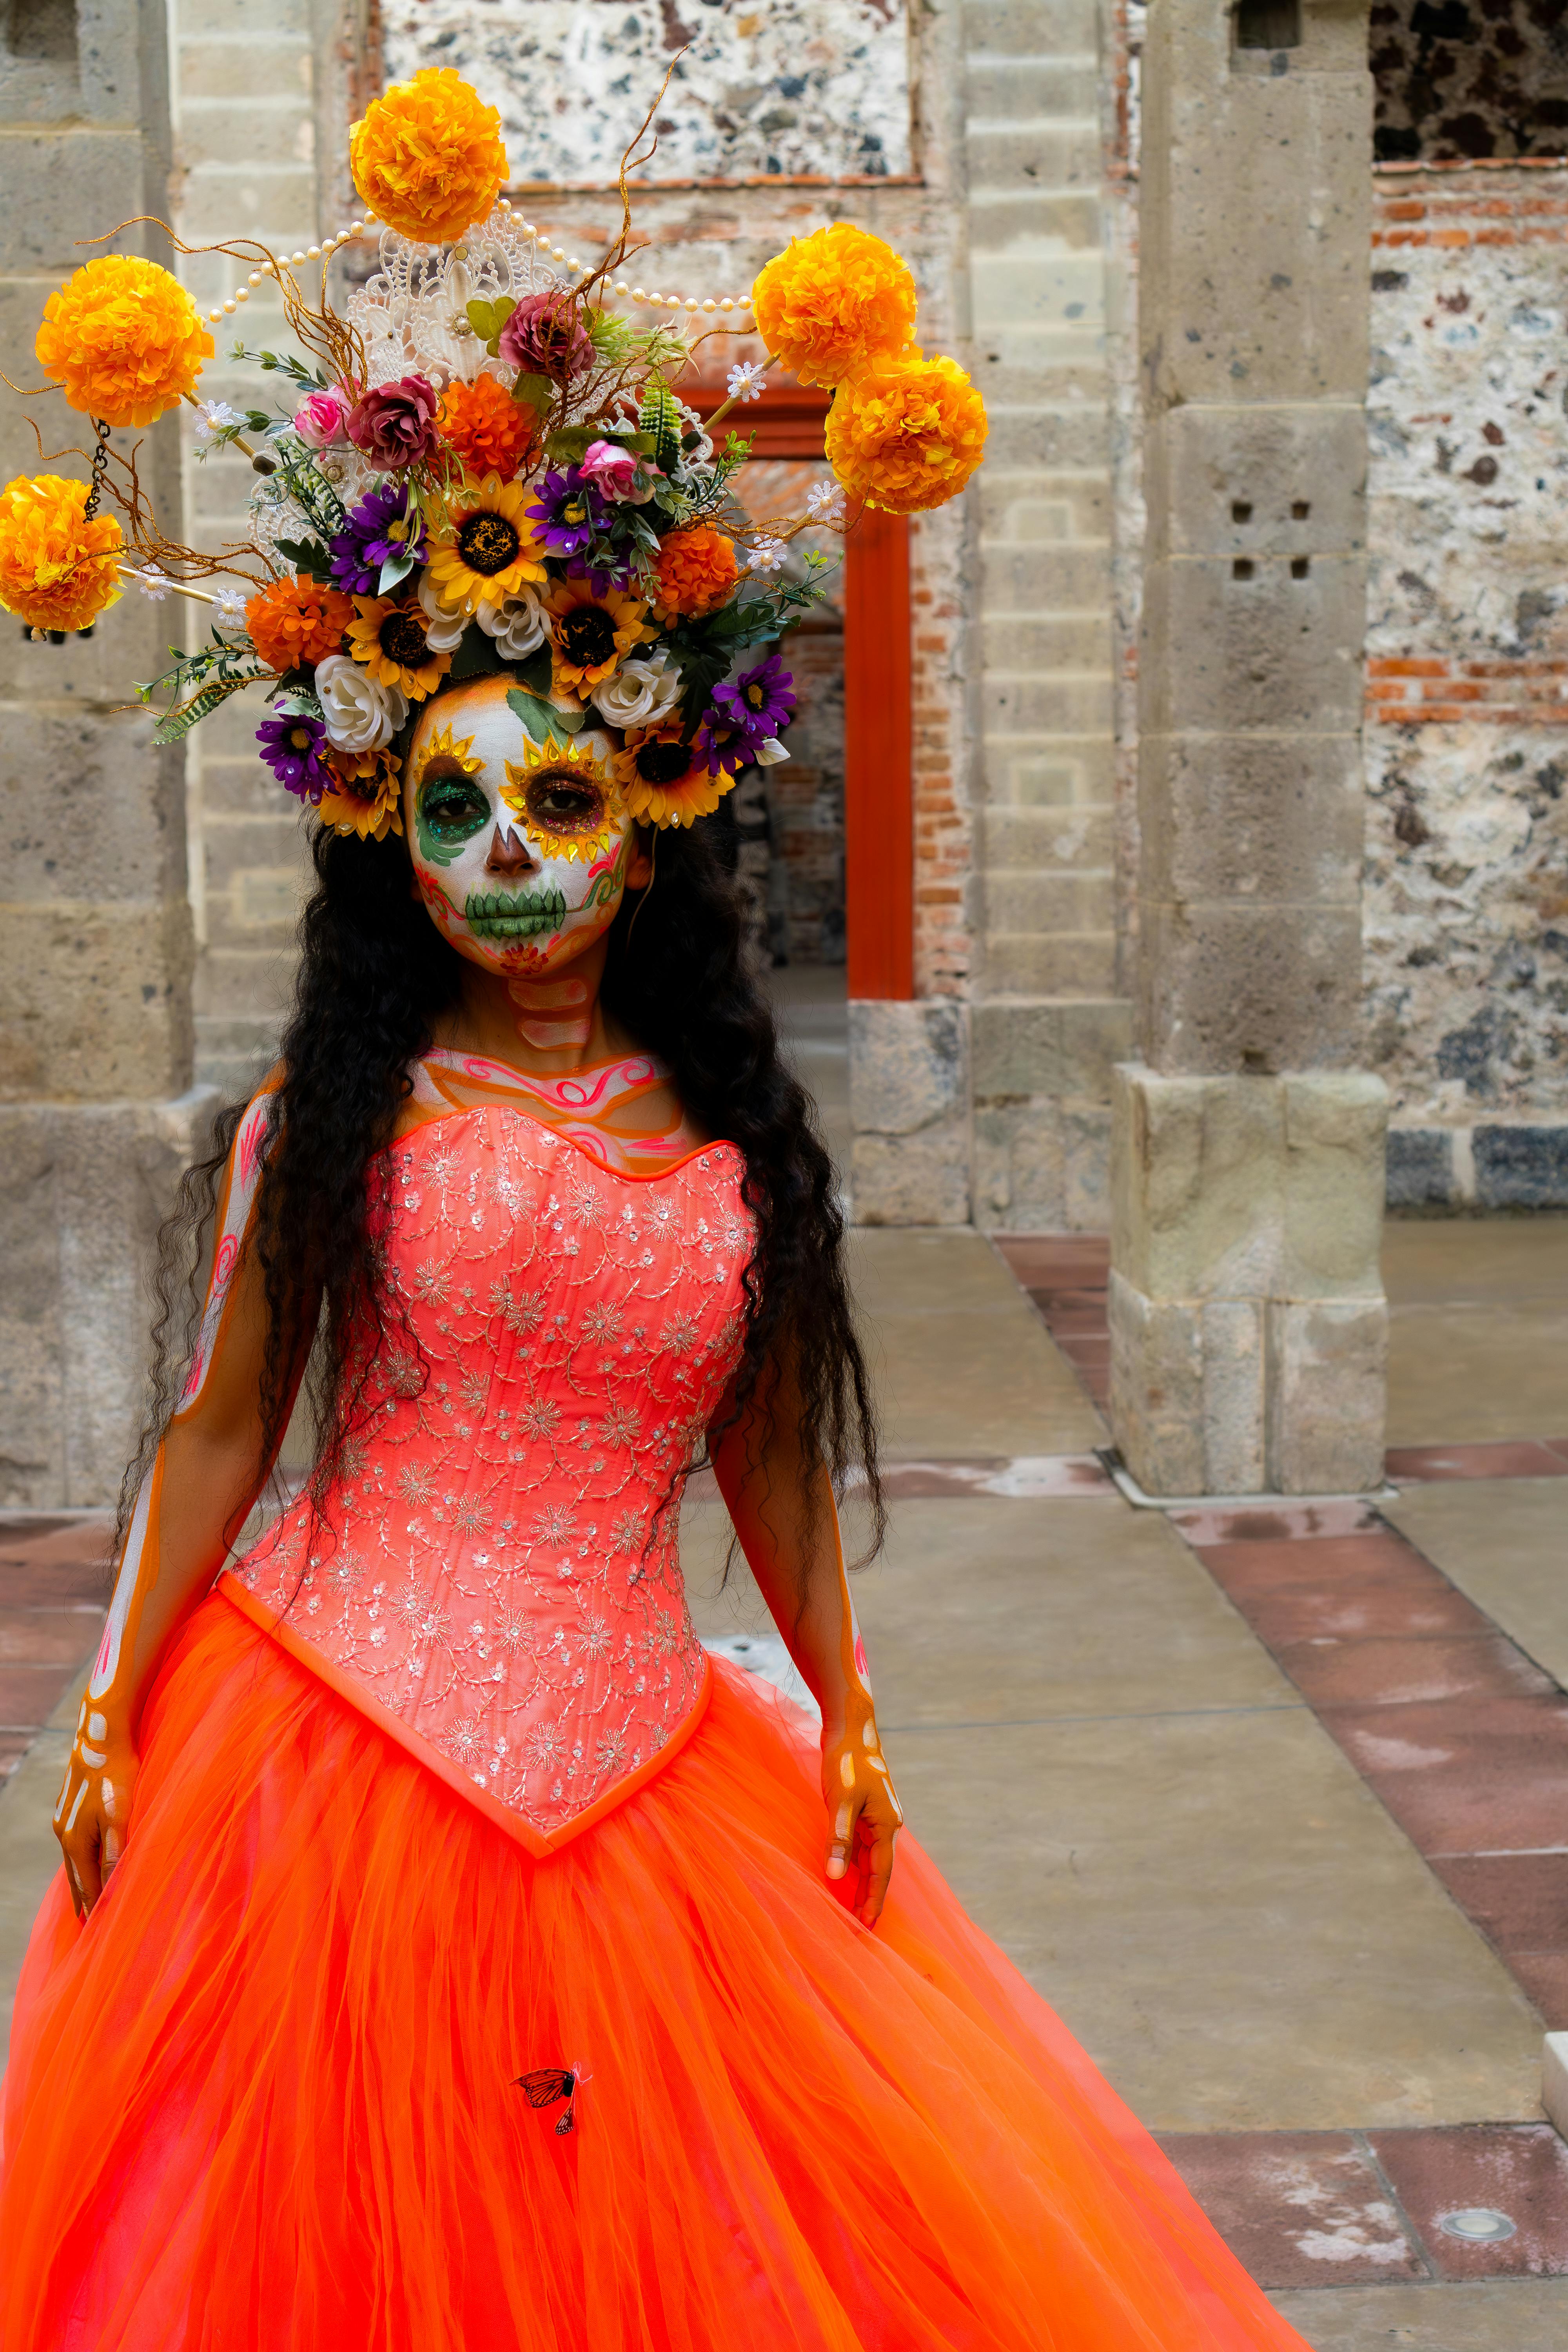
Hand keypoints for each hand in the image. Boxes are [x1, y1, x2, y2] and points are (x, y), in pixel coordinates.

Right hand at [54, 1699, 138, 1920]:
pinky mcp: (69, 1807)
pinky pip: (75, 1843)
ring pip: (73, 1859)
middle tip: (87, 1925)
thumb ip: (115, 1853)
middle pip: (75, 1876)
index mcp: (75, 1841)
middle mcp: (64, 1834)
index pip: (85, 1884)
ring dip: (80, 1879)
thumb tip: (110, 1888)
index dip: (92, 1907)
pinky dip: (80, 1859)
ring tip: (85, 1899)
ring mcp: (64, 1820)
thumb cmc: (116, 1776)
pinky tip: (86, 1860)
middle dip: (82, 1900)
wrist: (100, 1737)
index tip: (96, 1931)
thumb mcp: (120, 1816)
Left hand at [821, 1711, 902, 1928]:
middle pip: (878, 1870)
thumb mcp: (842, 1801)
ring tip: (850, 1911)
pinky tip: (842, 1876)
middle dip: (869, 1898)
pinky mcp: (863, 1811)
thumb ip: (840, 1839)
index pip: (882, 1873)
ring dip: (860, 1883)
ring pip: (869, 1859)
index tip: (866, 1927)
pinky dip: (853, 1864)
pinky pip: (860, 1846)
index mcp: (887, 1825)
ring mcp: (875, 1818)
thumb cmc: (848, 1762)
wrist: (851, 1729)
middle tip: (859, 1929)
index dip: (873, 1900)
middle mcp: (886, 1825)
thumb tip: (835, 1877)